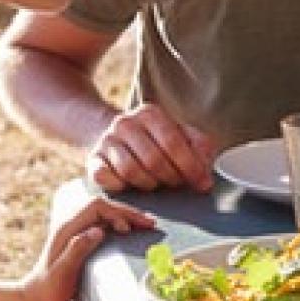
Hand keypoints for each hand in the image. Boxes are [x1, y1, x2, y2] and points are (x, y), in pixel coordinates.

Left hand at [5, 187, 157, 300]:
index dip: (118, 213)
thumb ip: (77, 249)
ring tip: (145, 226)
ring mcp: (74, 233)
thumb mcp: (62, 272)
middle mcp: (70, 227)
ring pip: (103, 215)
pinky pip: (102, 225)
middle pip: (103, 207)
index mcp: (66, 230)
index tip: (131, 229)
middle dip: (127, 213)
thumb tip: (99, 230)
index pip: (97, 207)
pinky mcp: (78, 242)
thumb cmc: (48, 291)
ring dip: (124, 217)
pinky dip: (118, 225)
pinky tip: (129, 233)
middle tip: (150, 224)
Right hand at [88, 102, 215, 192]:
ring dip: (149, 184)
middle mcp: (125, 123)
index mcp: (150, 113)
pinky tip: (132, 185)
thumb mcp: (179, 134)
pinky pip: (106, 178)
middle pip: (153, 159)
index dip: (190, 166)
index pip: (173, 142)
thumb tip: (206, 174)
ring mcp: (107, 140)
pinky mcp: (93, 158)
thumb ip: (199, 147)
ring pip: (130, 171)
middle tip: (178, 185)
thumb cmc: (154, 138)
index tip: (202, 184)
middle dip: (171, 178)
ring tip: (156, 183)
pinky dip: (122, 186)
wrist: (113, 133)